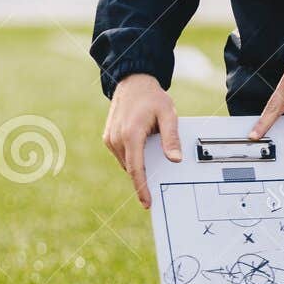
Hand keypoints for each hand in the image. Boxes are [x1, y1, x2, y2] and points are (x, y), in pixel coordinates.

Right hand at [103, 73, 179, 208]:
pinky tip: (142, 146)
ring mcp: (110, 138)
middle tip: (158, 181)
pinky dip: (132, 156)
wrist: (132, 82)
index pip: (136, 169)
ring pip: (126, 163)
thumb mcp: (168, 114)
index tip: (147, 202)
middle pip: (132, 168)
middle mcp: (117, 138)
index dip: (142, 187)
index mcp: (131, 134)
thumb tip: (175, 159)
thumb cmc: (151, 97)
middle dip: (143, 177)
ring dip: (138, 164)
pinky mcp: (108, 137)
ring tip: (152, 149)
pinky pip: (122, 155)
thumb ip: (171, 137)